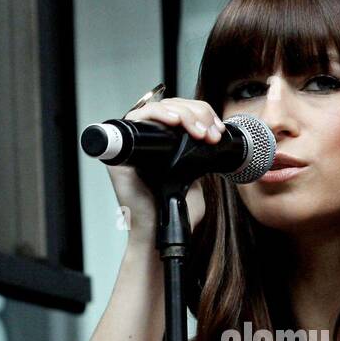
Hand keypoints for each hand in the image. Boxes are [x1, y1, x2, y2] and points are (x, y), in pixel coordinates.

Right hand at [106, 97, 219, 239]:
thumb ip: (199, 161)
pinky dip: (157, 114)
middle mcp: (149, 141)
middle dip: (197, 114)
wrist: (160, 233)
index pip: (182, 114)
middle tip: (210, 134)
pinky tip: (174, 122)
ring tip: (199, 131)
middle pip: (172, 107)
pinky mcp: (122, 149)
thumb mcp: (195, 180)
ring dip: (183, 114)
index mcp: (166, 145)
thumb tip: (210, 137)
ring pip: (158, 108)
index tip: (217, 132)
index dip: (201, 114)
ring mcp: (135, 144)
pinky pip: (137, 118)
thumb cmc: (175, 212)